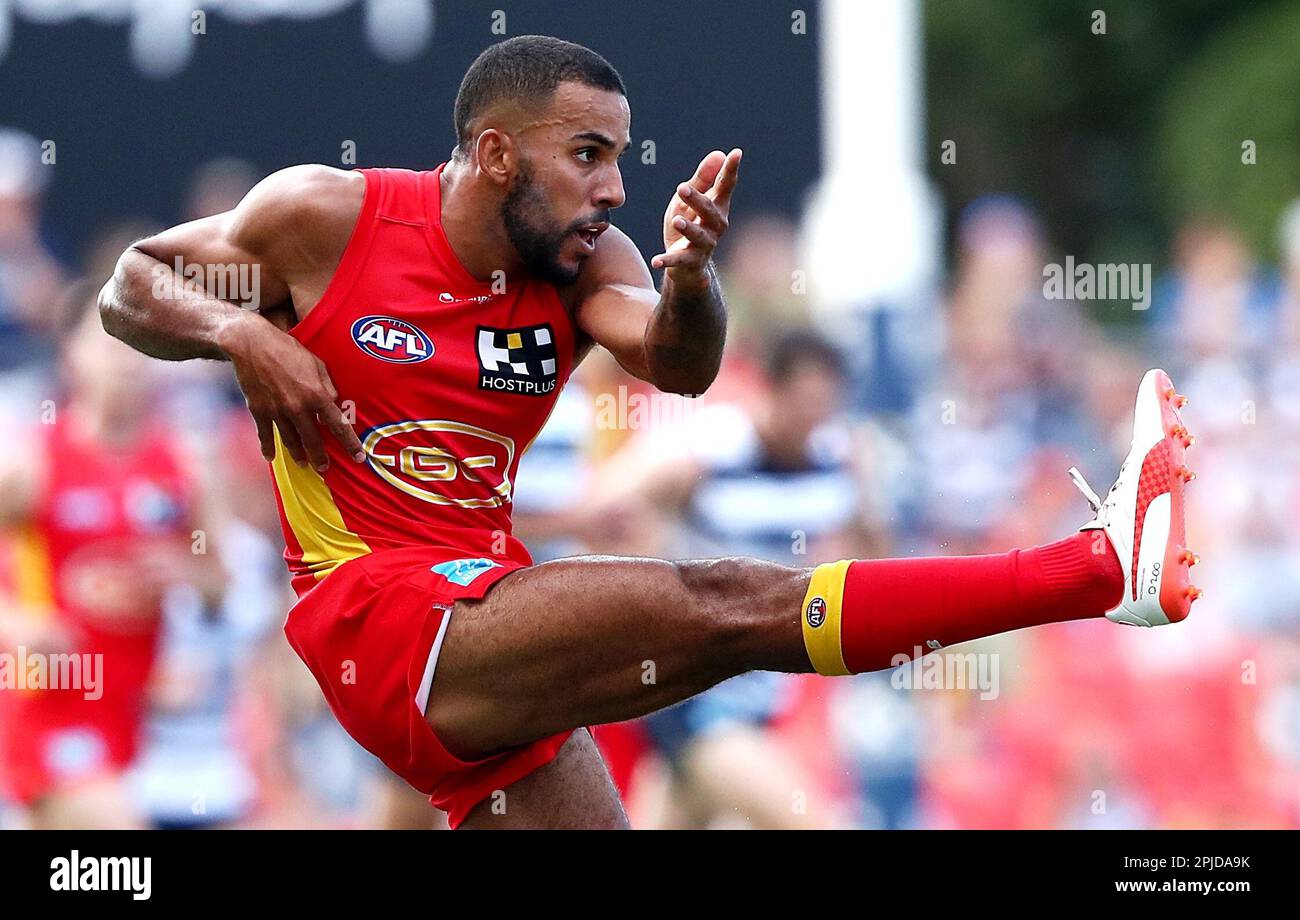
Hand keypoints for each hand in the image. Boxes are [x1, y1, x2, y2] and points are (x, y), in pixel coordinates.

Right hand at [220, 313, 363, 469]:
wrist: (251, 344)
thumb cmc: (288, 350)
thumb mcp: (317, 363)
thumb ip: (327, 385)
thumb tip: (334, 401)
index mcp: (317, 395)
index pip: (338, 425)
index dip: (350, 443)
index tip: (358, 457)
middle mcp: (298, 407)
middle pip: (313, 439)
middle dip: (321, 456)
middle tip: (325, 468)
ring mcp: (277, 411)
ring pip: (290, 440)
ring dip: (298, 455)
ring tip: (304, 464)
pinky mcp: (258, 410)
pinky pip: (265, 434)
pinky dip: (268, 447)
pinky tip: (271, 457)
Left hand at [652, 148, 741, 285]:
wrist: (687, 264)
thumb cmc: (691, 224)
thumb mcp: (691, 200)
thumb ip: (703, 179)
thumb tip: (719, 154)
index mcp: (717, 207)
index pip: (725, 186)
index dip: (730, 170)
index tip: (736, 153)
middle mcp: (715, 226)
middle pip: (709, 211)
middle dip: (698, 200)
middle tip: (682, 187)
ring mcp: (704, 245)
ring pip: (699, 236)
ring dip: (688, 228)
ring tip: (676, 220)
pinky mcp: (690, 261)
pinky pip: (679, 260)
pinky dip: (667, 260)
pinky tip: (655, 260)